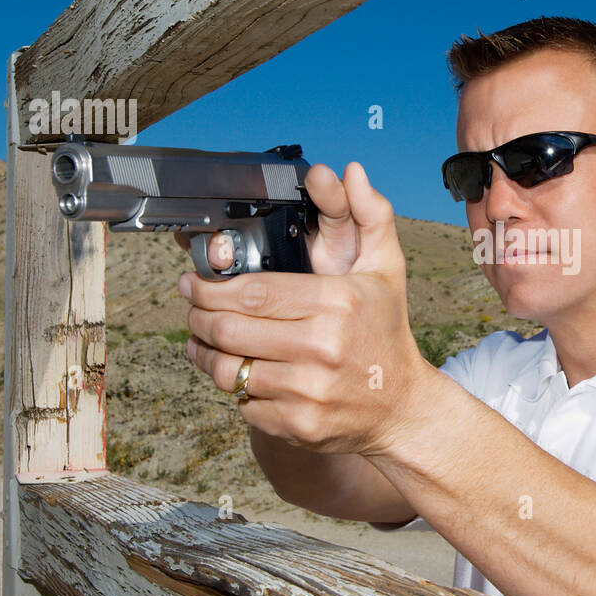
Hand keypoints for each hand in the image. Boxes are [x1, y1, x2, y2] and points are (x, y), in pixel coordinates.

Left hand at [177, 162, 430, 456]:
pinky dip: (236, 389)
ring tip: (202, 343)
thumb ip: (369, 215)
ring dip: (205, 355)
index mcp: (338, 303)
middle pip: (230, 330)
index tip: (195, 282)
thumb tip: (351, 170)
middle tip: (193, 309)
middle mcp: (322, 347)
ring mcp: (309, 391)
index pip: (253, 292)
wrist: (403, 409)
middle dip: (199, 318)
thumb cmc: (386, 334)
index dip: (212, 288)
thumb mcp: (385, 270)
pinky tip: (240, 374)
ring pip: (229, 370)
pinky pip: (244, 403)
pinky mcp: (297, 425)